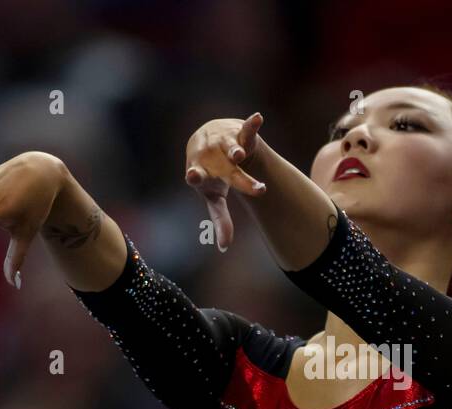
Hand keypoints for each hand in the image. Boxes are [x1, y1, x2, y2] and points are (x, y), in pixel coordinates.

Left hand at [184, 113, 265, 251]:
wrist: (208, 138)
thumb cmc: (211, 173)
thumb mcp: (214, 196)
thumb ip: (220, 219)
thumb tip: (224, 247)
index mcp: (202, 173)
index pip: (198, 176)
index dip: (195, 176)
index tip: (193, 176)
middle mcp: (212, 157)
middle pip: (227, 172)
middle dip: (241, 181)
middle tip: (258, 191)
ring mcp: (224, 144)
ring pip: (231, 148)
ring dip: (234, 151)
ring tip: (239, 156)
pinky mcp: (238, 133)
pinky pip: (246, 129)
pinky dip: (252, 125)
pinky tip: (257, 118)